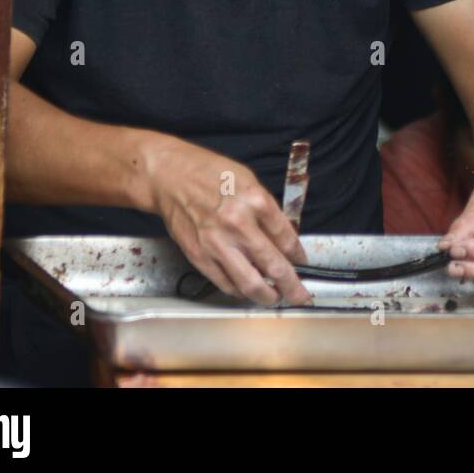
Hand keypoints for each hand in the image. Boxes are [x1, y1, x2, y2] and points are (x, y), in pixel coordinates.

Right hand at [144, 137, 311, 305]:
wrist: (170, 177)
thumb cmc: (211, 174)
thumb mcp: (250, 182)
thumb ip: (268, 211)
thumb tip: (284, 240)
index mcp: (256, 201)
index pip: (287, 238)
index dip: (299, 255)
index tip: (303, 263)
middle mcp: (238, 224)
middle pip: (273, 266)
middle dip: (292, 286)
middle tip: (301, 296)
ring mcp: (217, 243)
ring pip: (250, 283)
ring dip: (267, 296)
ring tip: (276, 298)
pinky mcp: (199, 256)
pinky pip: (225, 283)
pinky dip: (240, 291)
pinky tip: (248, 290)